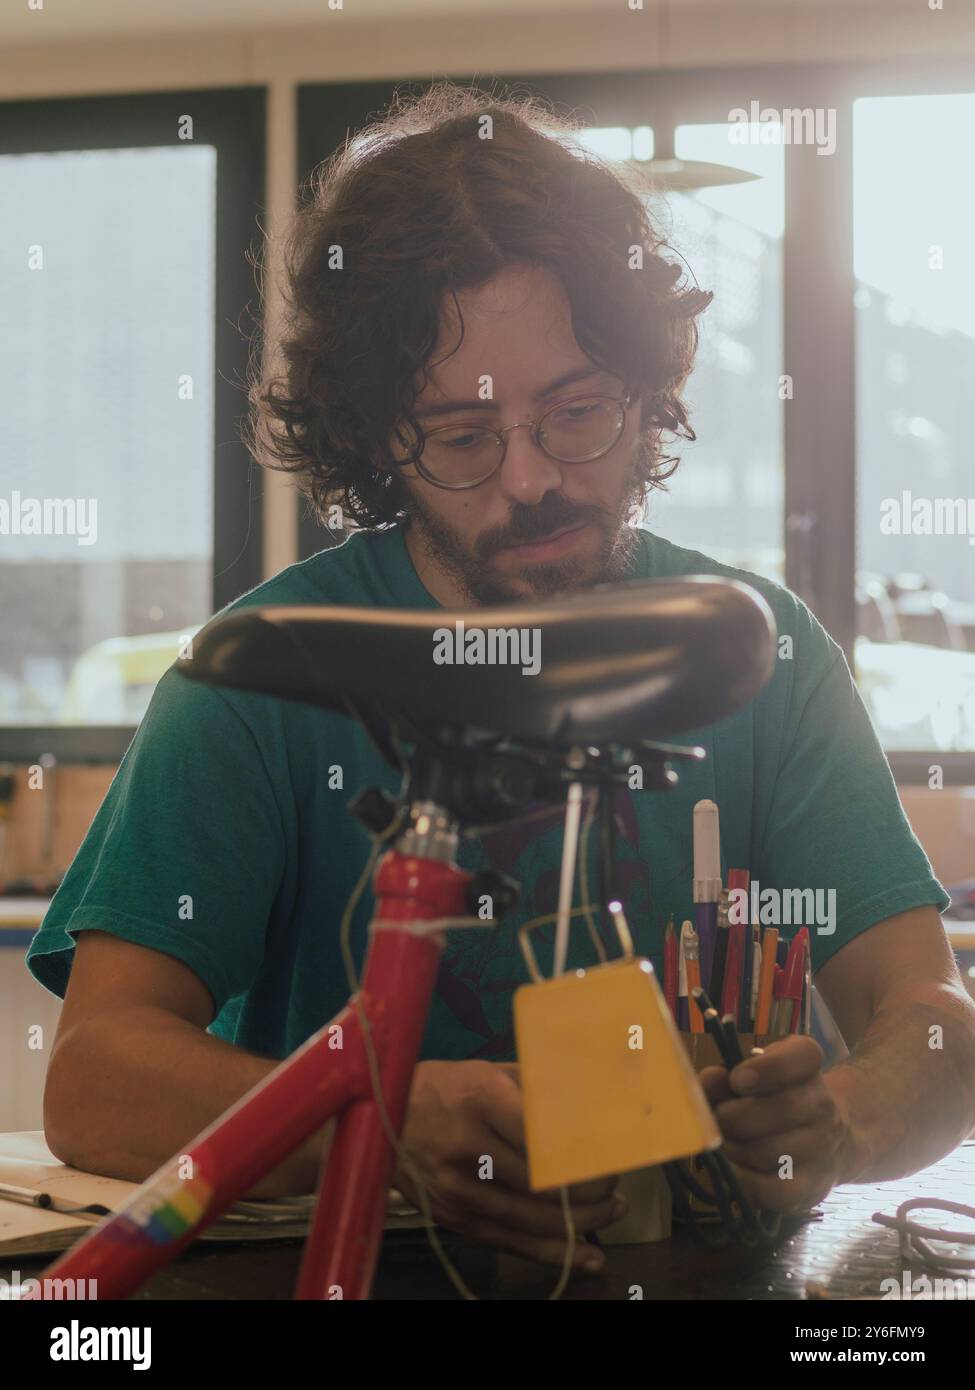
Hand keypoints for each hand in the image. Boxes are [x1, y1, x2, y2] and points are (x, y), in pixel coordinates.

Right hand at [392, 1060, 624, 1269]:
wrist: (377, 1117)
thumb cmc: (440, 1088)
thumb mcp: (486, 1072)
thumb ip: (536, 1089)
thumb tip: (590, 1102)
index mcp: (481, 1097)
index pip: (547, 1138)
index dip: (586, 1155)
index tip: (612, 1156)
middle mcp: (468, 1143)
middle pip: (544, 1183)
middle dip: (591, 1192)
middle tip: (616, 1187)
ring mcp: (457, 1186)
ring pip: (532, 1219)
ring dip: (581, 1223)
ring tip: (610, 1213)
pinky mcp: (452, 1215)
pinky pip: (510, 1241)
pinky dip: (552, 1253)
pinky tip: (585, 1256)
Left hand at [698, 1036, 858, 1212]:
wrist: (826, 1143)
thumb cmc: (772, 1101)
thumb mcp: (751, 1075)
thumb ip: (724, 1076)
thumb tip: (709, 1083)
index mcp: (807, 1065)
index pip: (803, 1056)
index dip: (768, 1068)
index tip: (737, 1079)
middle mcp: (822, 1104)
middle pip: (777, 1109)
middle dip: (732, 1116)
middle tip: (719, 1120)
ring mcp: (821, 1148)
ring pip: (766, 1150)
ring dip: (733, 1149)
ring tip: (727, 1144)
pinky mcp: (810, 1188)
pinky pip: (771, 1191)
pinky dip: (743, 1182)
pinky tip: (731, 1171)